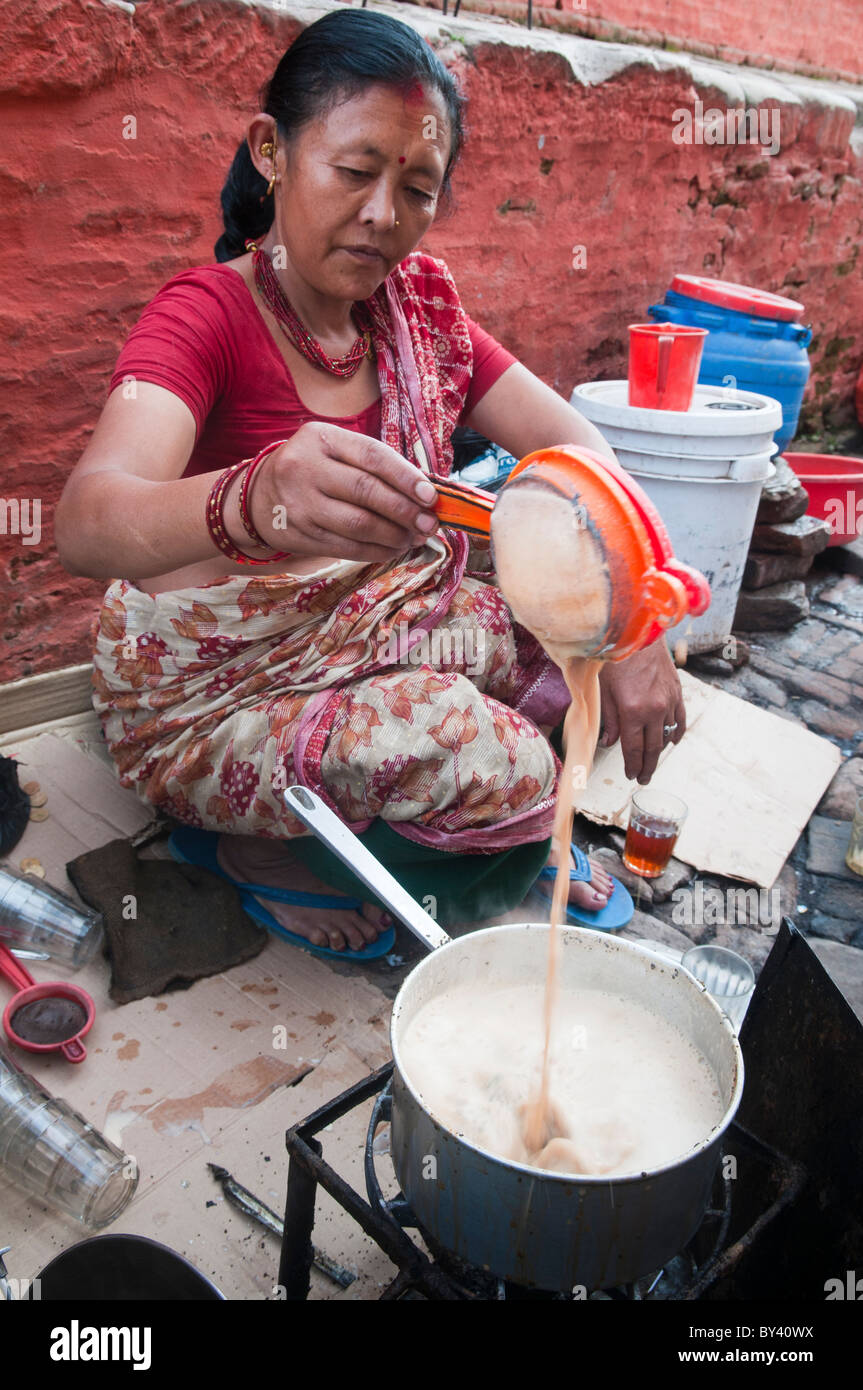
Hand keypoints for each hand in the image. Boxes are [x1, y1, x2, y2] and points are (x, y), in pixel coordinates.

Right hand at [243, 424, 440, 562]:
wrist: (258, 497)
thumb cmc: (312, 468)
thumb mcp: (334, 449)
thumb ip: (372, 463)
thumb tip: (423, 491)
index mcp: (321, 438)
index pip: (372, 457)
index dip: (406, 477)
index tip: (431, 496)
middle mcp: (306, 469)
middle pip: (366, 492)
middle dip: (405, 511)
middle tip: (429, 523)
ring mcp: (300, 505)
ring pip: (358, 525)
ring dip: (394, 535)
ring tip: (415, 537)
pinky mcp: (300, 535)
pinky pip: (347, 548)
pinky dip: (376, 551)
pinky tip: (394, 548)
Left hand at [598, 639, 685, 783]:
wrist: (638, 632)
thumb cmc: (615, 658)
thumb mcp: (603, 690)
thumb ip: (608, 718)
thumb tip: (610, 742)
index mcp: (632, 711)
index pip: (634, 749)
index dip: (633, 765)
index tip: (631, 775)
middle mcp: (654, 709)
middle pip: (653, 748)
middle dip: (648, 766)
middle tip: (644, 778)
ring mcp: (668, 701)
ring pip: (667, 735)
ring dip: (660, 750)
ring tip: (653, 760)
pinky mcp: (677, 692)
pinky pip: (680, 720)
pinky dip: (676, 733)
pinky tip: (672, 741)